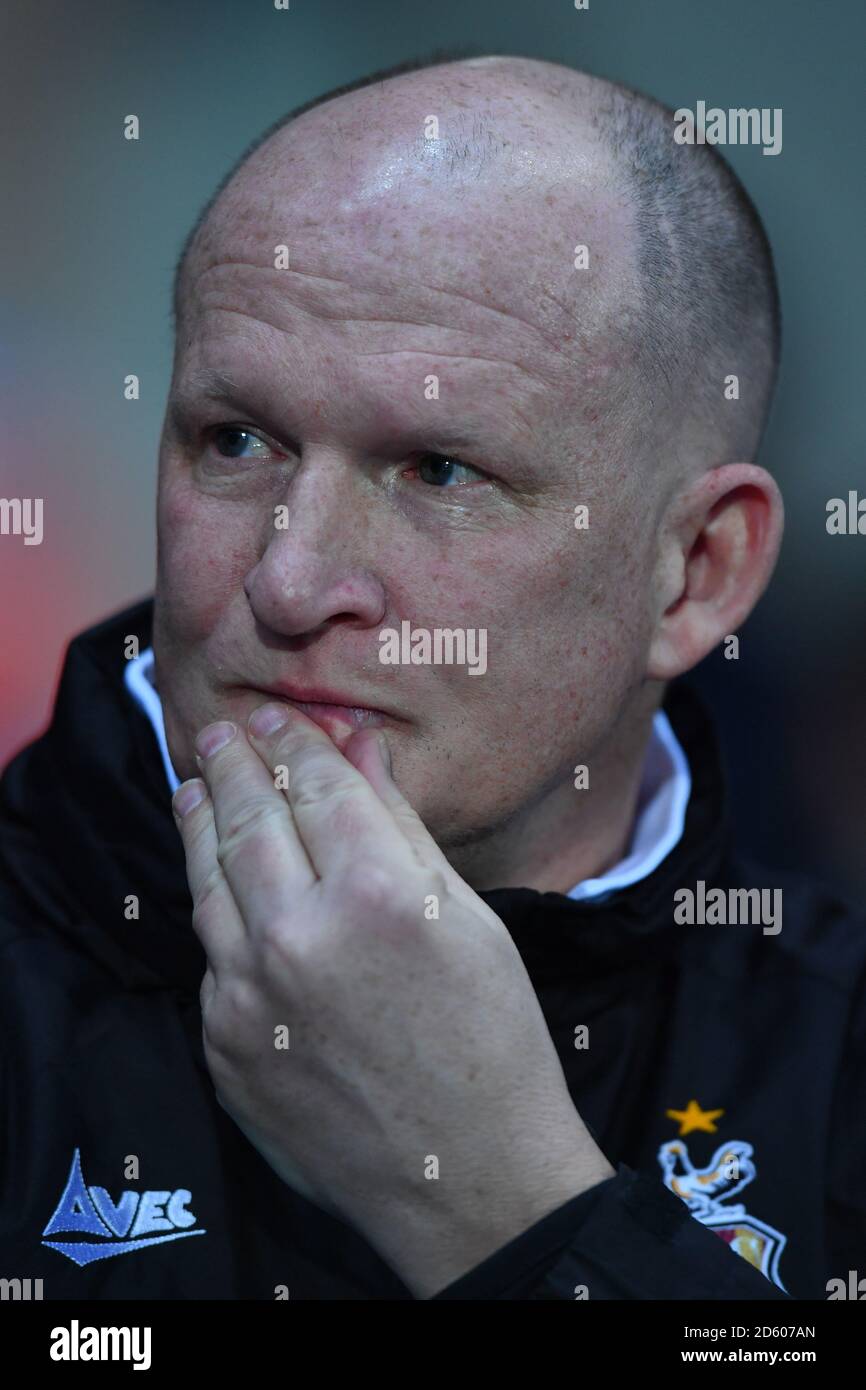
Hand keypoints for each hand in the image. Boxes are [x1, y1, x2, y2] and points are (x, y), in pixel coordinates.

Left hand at [172, 703, 613, 1296]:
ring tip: (196, 785)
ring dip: (199, 825)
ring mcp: (248, 996)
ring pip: (208, 882)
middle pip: (249, 821)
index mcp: (374, 894)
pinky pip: (212, 956)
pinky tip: (218, 883)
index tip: (279, 718)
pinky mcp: (224, 1046)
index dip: (295, 743)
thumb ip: (400, 827)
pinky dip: (216, 910)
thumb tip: (358, 748)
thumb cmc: (493, 1041)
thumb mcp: (466, 919)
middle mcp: (298, 936)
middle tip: (223, 731)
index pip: (316, 787)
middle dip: (235, 765)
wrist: (467, 1179)